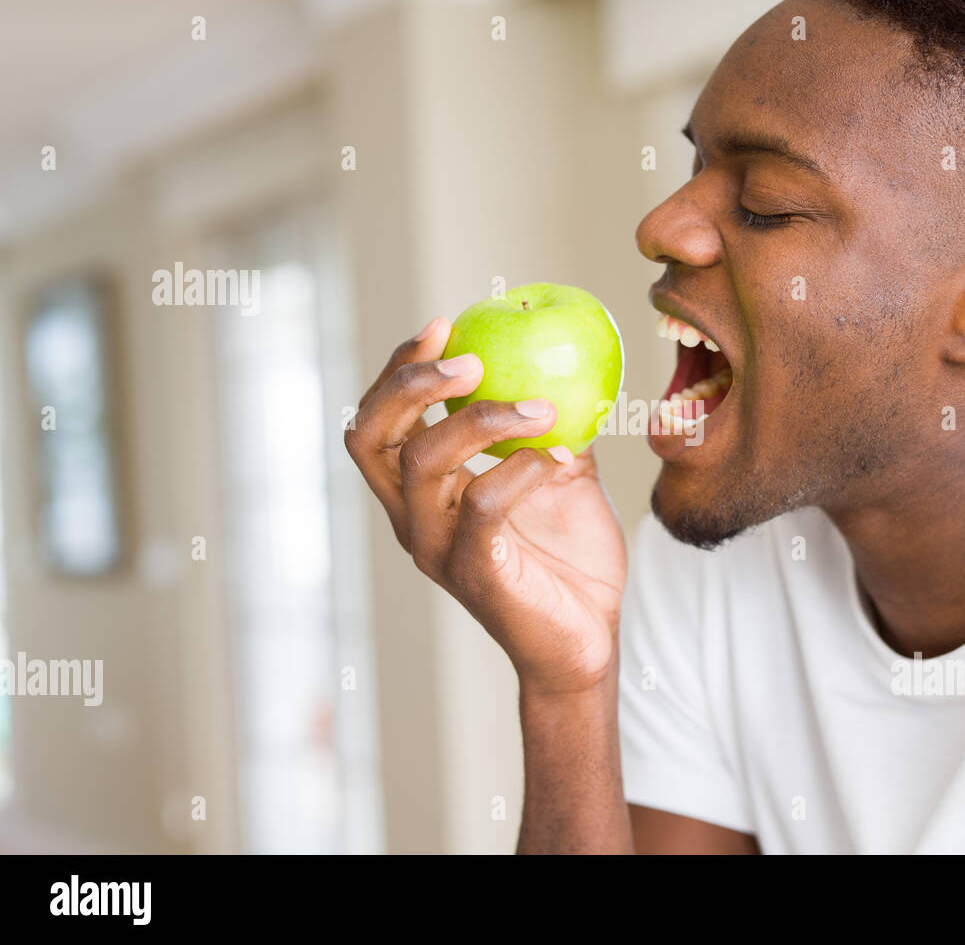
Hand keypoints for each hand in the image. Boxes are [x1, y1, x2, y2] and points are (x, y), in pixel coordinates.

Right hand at [345, 317, 627, 694]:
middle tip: (467, 358)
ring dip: (479, 420)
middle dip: (408, 384)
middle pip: (371, 437)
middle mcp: (415, 518)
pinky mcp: (474, 573)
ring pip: (420, 464)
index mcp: (423, 492)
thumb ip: (548, 426)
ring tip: (538, 406)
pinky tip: (557, 454)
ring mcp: (438, 547)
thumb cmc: (571, 560)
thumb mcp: (559, 475)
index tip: (444, 326)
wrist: (589, 642)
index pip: (379, 422)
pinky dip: (519, 468)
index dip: (399, 369)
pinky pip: (481, 505)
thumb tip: (567, 362)